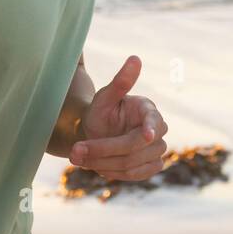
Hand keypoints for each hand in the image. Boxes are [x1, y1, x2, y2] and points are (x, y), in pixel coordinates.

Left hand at [70, 55, 169, 180]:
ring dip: (102, 164)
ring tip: (78, 158)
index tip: (146, 135)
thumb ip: (120, 82)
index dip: (150, 128)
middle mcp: (159, 130)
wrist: (97, 132)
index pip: (153, 120)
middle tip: (74, 153)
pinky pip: (134, 175)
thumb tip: (135, 58)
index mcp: (148, 109)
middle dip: (102, 150)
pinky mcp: (152, 166)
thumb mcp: (104, 97)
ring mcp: (157, 150)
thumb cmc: (100, 111)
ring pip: (132, 164)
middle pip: (134, 147)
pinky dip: (112, 172)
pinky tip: (95, 166)